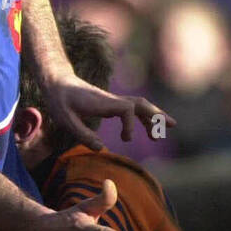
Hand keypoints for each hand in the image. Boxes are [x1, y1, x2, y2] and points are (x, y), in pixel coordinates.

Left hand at [43, 73, 175, 150]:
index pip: (127, 109)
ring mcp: (112, 101)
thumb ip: (82, 134)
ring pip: (139, 105)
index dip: (131, 124)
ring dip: (153, 117)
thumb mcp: (65, 119)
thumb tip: (101, 148)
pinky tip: (141, 129)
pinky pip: (132, 109)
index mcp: (102, 102)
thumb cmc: (60, 100)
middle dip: (157, 115)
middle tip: (173, 126)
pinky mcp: (110, 104)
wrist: (57, 82)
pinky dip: (141, 118)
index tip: (125, 139)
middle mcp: (111, 100)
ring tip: (165, 131)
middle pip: (141, 104)